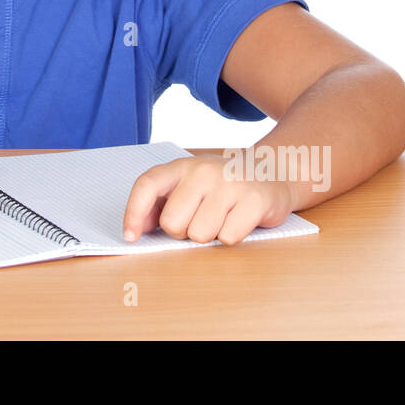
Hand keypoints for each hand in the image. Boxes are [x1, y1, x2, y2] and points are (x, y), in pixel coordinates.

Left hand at [121, 151, 293, 245]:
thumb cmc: (222, 186)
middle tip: (199, 220)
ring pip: (200, 234)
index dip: (133, 213)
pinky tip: (240, 220)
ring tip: (222, 218)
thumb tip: (136, 229)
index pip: (147, 185)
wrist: (273, 172)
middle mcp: (203, 171)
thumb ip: (162, 203)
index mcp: (181, 167)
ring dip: (210, 236)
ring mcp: (229, 184)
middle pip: (172, 222)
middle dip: (182, 232)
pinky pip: (228, 238)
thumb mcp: (189, 185)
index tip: (131, 236)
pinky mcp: (255, 200)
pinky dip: (232, 237)